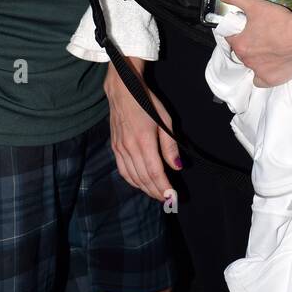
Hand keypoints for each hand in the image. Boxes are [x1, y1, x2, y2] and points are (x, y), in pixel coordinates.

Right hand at [104, 60, 182, 201]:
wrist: (122, 91)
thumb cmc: (147, 102)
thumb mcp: (164, 120)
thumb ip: (170, 146)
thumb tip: (177, 167)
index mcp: (144, 141)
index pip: (155, 172)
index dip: (164, 187)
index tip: (172, 197)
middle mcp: (130, 148)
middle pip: (144, 178)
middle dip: (156, 191)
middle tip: (167, 200)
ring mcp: (120, 149)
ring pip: (133, 177)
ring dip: (145, 188)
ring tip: (157, 194)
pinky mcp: (114, 147)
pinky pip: (123, 170)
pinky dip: (132, 181)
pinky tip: (140, 184)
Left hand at [210, 0, 291, 86]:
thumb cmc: (281, 21)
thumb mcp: (255, 5)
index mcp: (240, 44)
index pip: (230, 38)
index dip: (237, 32)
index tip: (245, 28)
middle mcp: (247, 60)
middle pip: (242, 51)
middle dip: (248, 44)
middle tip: (260, 36)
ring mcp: (259, 71)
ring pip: (251, 65)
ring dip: (256, 58)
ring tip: (268, 48)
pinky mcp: (272, 79)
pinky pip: (260, 81)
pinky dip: (262, 74)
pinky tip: (269, 66)